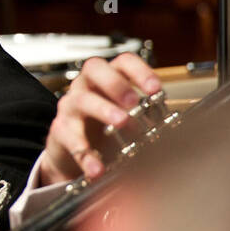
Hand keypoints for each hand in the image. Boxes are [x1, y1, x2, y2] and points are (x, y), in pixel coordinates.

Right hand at [39, 53, 161, 185]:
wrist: (72, 150)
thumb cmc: (101, 127)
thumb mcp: (124, 116)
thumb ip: (144, 116)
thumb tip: (168, 125)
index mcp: (106, 78)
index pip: (122, 62)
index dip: (140, 71)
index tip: (155, 89)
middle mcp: (86, 86)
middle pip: (95, 69)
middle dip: (116, 83)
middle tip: (134, 101)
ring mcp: (71, 105)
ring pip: (82, 99)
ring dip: (104, 110)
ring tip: (122, 123)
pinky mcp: (60, 129)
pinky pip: (71, 139)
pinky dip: (86, 155)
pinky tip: (98, 168)